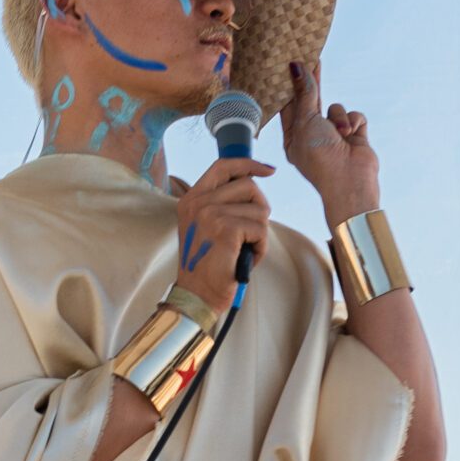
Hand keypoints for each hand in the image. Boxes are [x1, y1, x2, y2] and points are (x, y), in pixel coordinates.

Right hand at [171, 151, 273, 314]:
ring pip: (259, 209)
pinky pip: (261, 228)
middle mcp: (198, 203)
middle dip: (259, 208)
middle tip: (251, 232)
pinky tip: (246, 257)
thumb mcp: (206, 226)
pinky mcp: (226, 229)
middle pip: (248, 185)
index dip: (249, 164)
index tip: (267, 170)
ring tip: (244, 249)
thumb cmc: (207, 266)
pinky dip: (260, 247)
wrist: (197, 295)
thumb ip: (222, 203)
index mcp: (192, 199)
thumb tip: (253, 182)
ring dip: (259, 232)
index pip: (223, 166)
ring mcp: (210, 214)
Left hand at [282, 58, 379, 222]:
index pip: (290, 106)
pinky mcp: (354, 135)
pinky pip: (354, 116)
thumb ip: (304, 94)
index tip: (291, 65)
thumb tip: (295, 66)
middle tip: (312, 58)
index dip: (291, 86)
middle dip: (313, 84)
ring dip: (339, 117)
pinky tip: (353, 136)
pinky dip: (354, 122)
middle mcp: (312, 135)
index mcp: (293, 137)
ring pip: (336, 108)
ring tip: (340, 134)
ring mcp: (333, 136)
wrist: (349, 181)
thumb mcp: (307, 122)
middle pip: (311, 102)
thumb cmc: (320, 156)